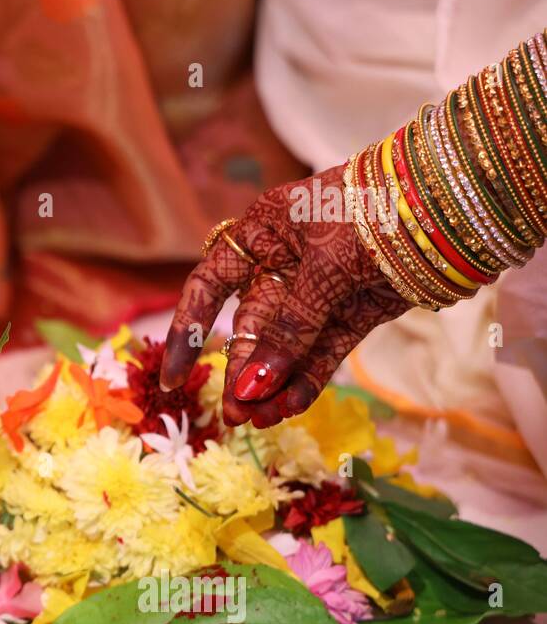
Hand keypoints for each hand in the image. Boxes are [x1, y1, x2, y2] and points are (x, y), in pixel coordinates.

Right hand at [160, 165, 411, 427]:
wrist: (449, 201)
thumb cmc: (371, 208)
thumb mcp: (322, 263)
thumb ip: (290, 326)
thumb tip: (254, 385)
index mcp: (260, 234)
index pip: (208, 287)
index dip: (187, 332)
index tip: (173, 378)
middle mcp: (282, 265)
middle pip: (250, 327)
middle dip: (241, 371)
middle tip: (233, 414)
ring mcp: (320, 292)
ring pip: (286, 347)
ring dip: (271, 385)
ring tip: (257, 421)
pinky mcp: (354, 314)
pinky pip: (322, 355)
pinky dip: (306, 382)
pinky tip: (287, 408)